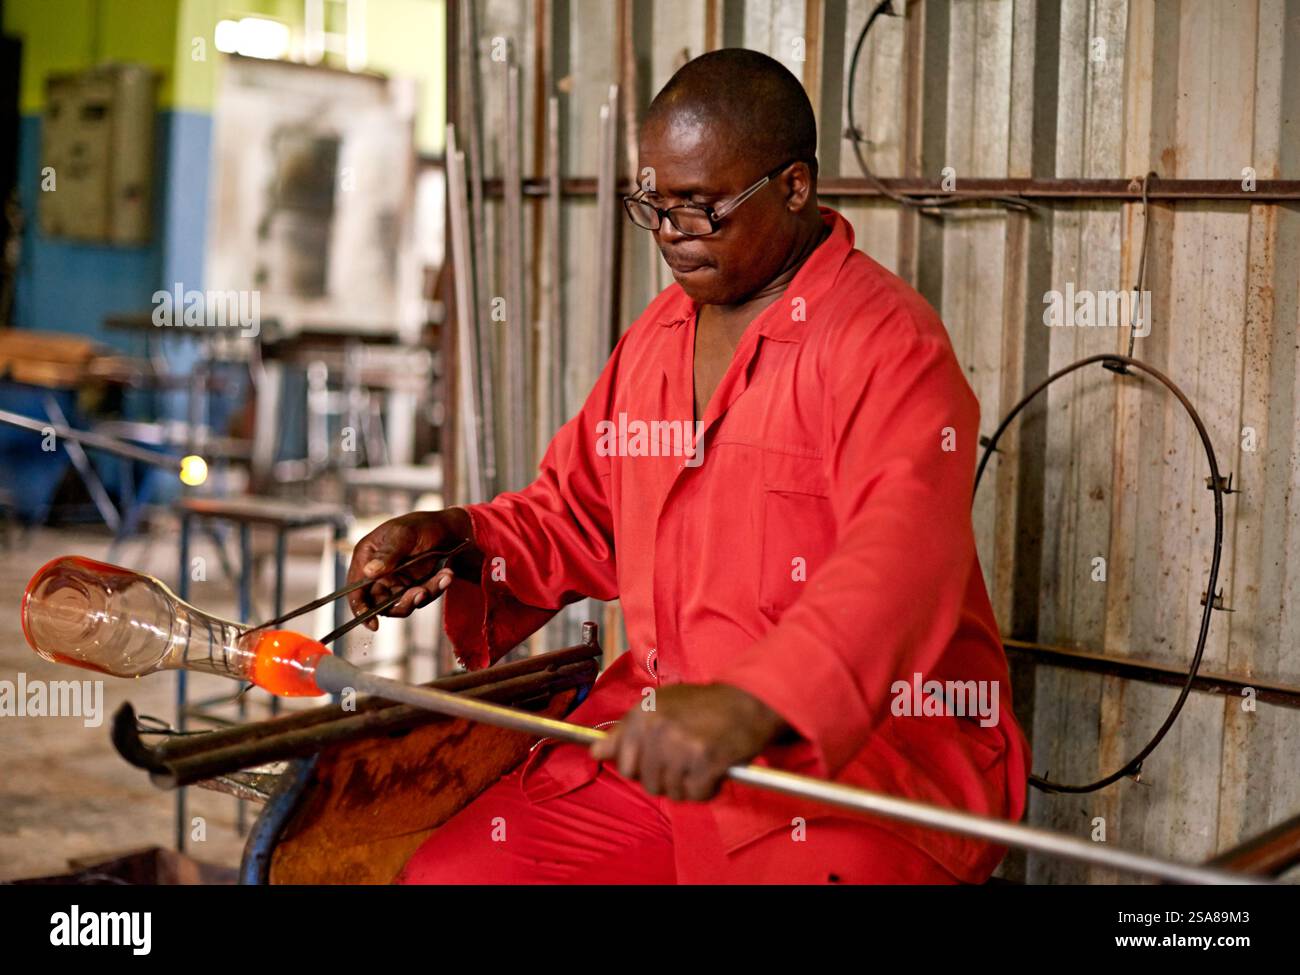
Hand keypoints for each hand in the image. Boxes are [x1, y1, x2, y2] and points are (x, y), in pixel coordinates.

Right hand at [346, 509, 478, 629]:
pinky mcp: (414, 587)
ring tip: (443, 576)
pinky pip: (421, 598)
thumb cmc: (422, 525)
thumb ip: (388, 554)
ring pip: (403, 604)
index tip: (373, 624)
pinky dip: (435, 589)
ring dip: (423, 594)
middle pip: (379, 603)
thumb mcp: (404, 534)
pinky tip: (447, 575)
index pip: (356, 588)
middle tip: (420, 592)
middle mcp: (379, 573)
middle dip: (402, 603)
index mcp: (367, 556)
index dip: (360, 607)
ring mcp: (397, 582)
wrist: (449, 529)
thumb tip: (369, 572)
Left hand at [589, 683, 788, 800]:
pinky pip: (696, 794)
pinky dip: (707, 789)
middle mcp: (658, 728)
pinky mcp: (706, 759)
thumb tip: (595, 752)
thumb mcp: (659, 708)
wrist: (747, 702)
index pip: (624, 765)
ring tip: (701, 762)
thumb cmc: (703, 706)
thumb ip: (626, 732)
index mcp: (642, 714)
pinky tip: (715, 769)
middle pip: (648, 783)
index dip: (642, 768)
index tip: (660, 759)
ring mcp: (681, 744)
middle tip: (686, 760)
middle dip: (668, 779)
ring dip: (688, 785)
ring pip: (672, 792)